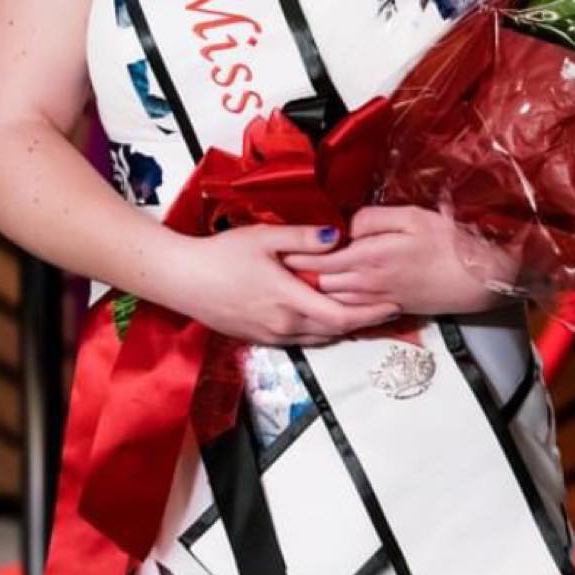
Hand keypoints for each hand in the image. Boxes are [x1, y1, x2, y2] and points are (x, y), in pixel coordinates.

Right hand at [159, 224, 405, 346]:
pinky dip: (319, 330)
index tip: (393, 304)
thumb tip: (339, 235)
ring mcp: (271, 335)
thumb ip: (303, 237)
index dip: (370, 314)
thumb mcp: (263, 238)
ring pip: (318, 338)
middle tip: (387, 308)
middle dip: (363, 321)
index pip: (341, 316)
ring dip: (342, 327)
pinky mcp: (259, 338)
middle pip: (335, 330)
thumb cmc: (220, 255)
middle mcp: (284, 325)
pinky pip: (300, 339)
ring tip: (362, 313)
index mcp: (289, 300)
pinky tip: (324, 316)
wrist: (181, 279)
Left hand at [279, 205, 516, 318]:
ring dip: (316, 291)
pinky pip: (354, 310)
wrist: (483, 279)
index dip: (296, 255)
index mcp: (368, 259)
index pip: (319, 260)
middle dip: (300, 275)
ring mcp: (379, 299)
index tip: (276, 248)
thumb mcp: (410, 217)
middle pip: (321, 283)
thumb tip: (345, 225)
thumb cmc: (449, 243)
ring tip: (298, 280)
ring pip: (334, 300)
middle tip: (280, 265)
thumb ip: (371, 219)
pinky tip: (331, 295)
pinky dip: (337, 304)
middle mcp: (368, 284)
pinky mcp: (391, 308)